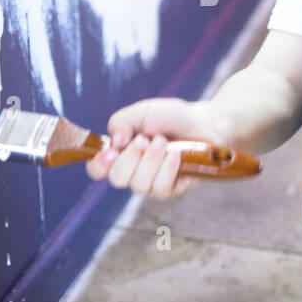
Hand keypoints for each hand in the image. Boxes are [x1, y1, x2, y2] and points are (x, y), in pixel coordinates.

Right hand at [85, 98, 235, 200]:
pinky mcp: (170, 189)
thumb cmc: (171, 117)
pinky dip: (167, 169)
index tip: (112, 151)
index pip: (97, 169)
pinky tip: (176, 154)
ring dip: (152, 161)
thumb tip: (114, 141)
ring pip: (139, 185)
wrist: (204, 123)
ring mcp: (151, 182)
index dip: (99, 165)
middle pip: (116, 179)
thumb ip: (121, 121)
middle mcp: (132, 171)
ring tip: (163, 142)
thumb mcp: (143, 111)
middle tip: (145, 139)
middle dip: (131, 158)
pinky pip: (160, 189)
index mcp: (120, 153)